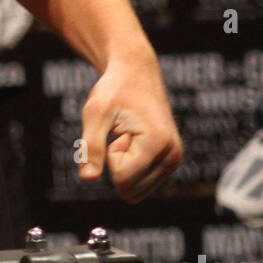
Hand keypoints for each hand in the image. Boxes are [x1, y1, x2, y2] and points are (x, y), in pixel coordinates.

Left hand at [78, 50, 183, 201]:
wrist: (136, 72)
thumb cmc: (114, 89)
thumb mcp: (95, 113)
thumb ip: (91, 146)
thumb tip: (87, 178)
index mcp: (158, 143)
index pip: (123, 178)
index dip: (110, 155)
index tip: (118, 129)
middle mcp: (173, 155)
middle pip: (131, 190)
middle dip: (118, 163)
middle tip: (122, 133)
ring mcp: (175, 160)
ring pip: (137, 191)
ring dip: (125, 164)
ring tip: (129, 134)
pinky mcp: (171, 161)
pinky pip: (142, 184)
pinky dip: (133, 165)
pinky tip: (135, 139)